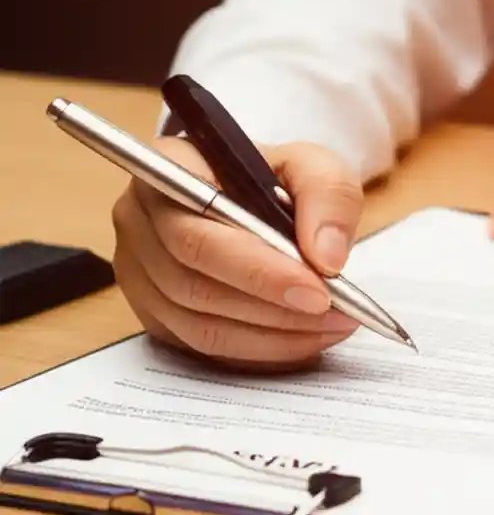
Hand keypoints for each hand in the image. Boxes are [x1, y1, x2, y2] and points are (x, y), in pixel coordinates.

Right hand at [111, 138, 364, 369]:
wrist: (257, 197)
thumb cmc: (276, 178)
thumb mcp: (315, 165)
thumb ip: (328, 195)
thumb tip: (325, 258)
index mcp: (168, 169)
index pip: (198, 234)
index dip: (257, 271)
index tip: (317, 291)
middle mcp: (139, 220)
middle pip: (193, 285)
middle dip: (273, 308)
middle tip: (335, 314)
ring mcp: (138, 271)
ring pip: (198, 324)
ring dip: (272, 336)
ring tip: (331, 326)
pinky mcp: (152, 310)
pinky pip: (200, 346)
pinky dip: (258, 349)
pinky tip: (303, 338)